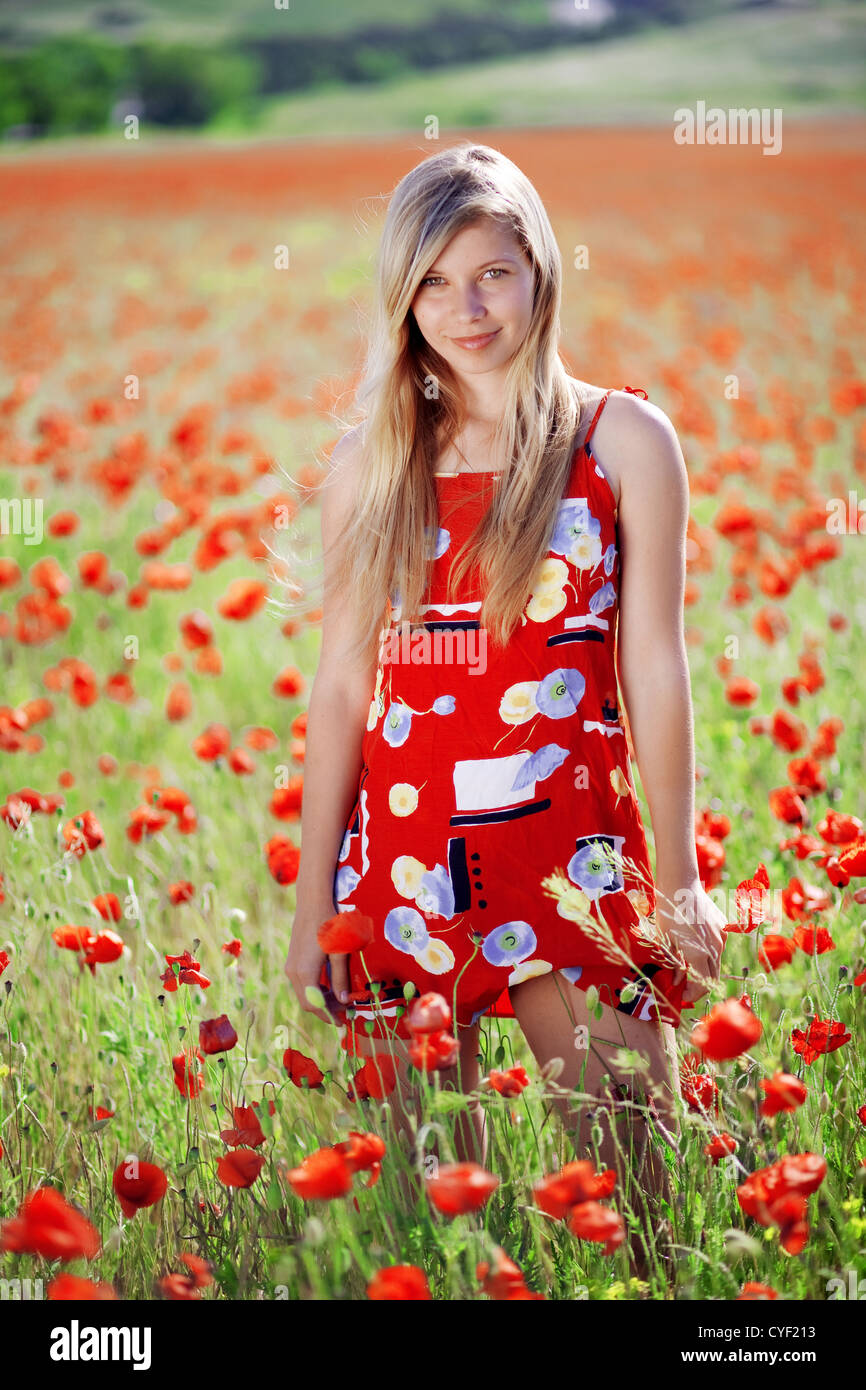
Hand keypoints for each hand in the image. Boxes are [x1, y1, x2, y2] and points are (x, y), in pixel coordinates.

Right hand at [284, 907, 349, 1026]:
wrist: (312, 901)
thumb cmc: (330, 924)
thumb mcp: (340, 952)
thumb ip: (340, 978)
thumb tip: (344, 1000)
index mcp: (305, 973)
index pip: (314, 1005)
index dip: (329, 1015)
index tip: (343, 1021)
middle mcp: (293, 972)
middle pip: (307, 1002)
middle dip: (325, 1010)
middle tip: (345, 1011)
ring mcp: (291, 966)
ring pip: (304, 993)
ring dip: (320, 1000)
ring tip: (340, 999)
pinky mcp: (292, 960)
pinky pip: (302, 983)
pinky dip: (315, 989)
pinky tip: (330, 986)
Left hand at [657, 882, 726, 1009]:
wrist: (680, 887)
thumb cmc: (667, 914)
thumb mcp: (666, 942)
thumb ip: (674, 965)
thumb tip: (677, 982)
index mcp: (699, 955)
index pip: (702, 986)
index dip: (692, 994)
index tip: (681, 993)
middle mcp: (714, 948)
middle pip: (712, 977)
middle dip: (699, 984)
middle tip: (685, 984)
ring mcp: (721, 936)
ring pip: (715, 961)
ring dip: (704, 966)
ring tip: (686, 961)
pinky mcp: (723, 926)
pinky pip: (717, 945)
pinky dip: (708, 950)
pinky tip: (693, 941)